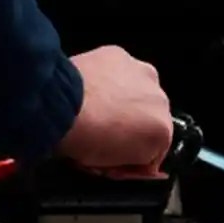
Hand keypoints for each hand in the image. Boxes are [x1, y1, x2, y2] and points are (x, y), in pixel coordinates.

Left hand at [59, 46, 172, 178]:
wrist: (60, 105)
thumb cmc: (83, 138)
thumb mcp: (110, 167)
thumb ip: (128, 162)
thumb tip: (131, 160)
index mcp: (162, 131)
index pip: (154, 151)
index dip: (133, 157)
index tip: (115, 159)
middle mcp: (160, 99)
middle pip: (148, 118)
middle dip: (131, 126)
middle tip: (103, 134)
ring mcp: (141, 73)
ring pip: (137, 92)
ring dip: (123, 100)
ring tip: (95, 110)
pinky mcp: (120, 55)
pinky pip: (119, 72)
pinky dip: (108, 79)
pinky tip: (90, 89)